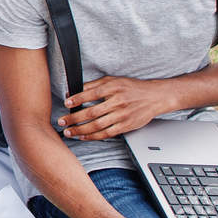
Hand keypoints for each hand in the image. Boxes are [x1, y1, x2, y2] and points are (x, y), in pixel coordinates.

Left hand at [59, 76, 175, 140]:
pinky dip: (93, 136)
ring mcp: (122, 115)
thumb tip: (74, 90)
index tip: (66, 103)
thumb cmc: (132, 88)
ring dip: (80, 130)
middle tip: (62, 121)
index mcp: (112, 88)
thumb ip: (94, 85)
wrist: (155, 96)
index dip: (76, 99)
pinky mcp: (126, 126)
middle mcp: (117, 102)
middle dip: (74, 118)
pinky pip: (106, 133)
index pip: (90, 94)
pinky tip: (83, 136)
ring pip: (97, 125)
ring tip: (69, 131)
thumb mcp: (113, 81)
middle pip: (91, 112)